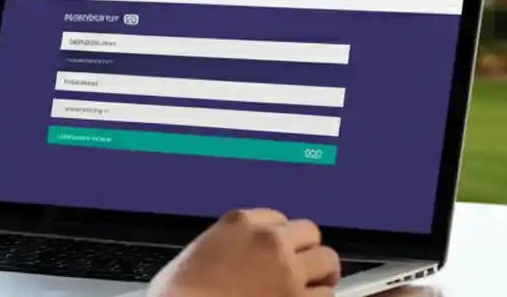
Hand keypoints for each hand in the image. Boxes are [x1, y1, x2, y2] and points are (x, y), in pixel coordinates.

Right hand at [148, 208, 340, 296]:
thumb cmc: (180, 290)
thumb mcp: (203, 248)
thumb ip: (235, 243)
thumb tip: (251, 255)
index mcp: (240, 222)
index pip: (278, 218)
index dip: (278, 237)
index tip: (276, 251)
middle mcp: (269, 241)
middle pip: (310, 233)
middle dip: (306, 250)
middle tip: (302, 267)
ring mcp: (287, 271)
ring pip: (326, 262)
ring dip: (319, 275)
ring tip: (309, 287)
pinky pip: (327, 295)